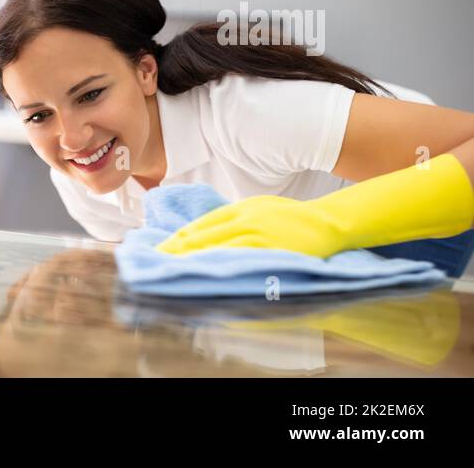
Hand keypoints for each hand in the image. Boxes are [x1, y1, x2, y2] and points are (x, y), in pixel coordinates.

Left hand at [154, 195, 347, 257]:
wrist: (327, 223)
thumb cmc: (290, 216)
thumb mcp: (258, 206)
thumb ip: (232, 217)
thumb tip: (202, 232)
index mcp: (240, 210)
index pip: (200, 225)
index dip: (178, 239)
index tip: (160, 249)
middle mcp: (245, 222)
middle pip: (203, 239)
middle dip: (177, 252)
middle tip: (156, 263)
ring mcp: (258, 239)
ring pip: (217, 252)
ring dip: (193, 263)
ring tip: (173, 273)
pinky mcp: (270, 255)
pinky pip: (239, 264)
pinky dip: (220, 270)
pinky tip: (206, 278)